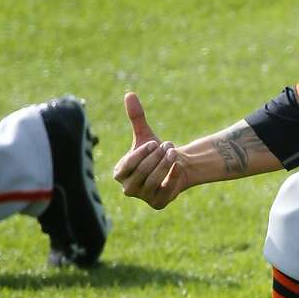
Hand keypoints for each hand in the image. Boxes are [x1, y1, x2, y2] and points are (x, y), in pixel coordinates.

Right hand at [112, 91, 191, 208]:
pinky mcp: (158, 203)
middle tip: (168, 145)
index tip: (154, 142)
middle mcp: (128, 188)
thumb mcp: (145, 134)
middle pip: (141, 173)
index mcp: (119, 173)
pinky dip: (172, 177)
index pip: (127, 164)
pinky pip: (165, 191)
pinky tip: (178, 166)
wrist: (175, 166)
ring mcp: (143, 198)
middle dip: (156, 157)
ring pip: (153, 181)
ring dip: (165, 164)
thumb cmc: (155, 151)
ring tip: (173, 152)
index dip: (141, 153)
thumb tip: (130, 94)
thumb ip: (136, 117)